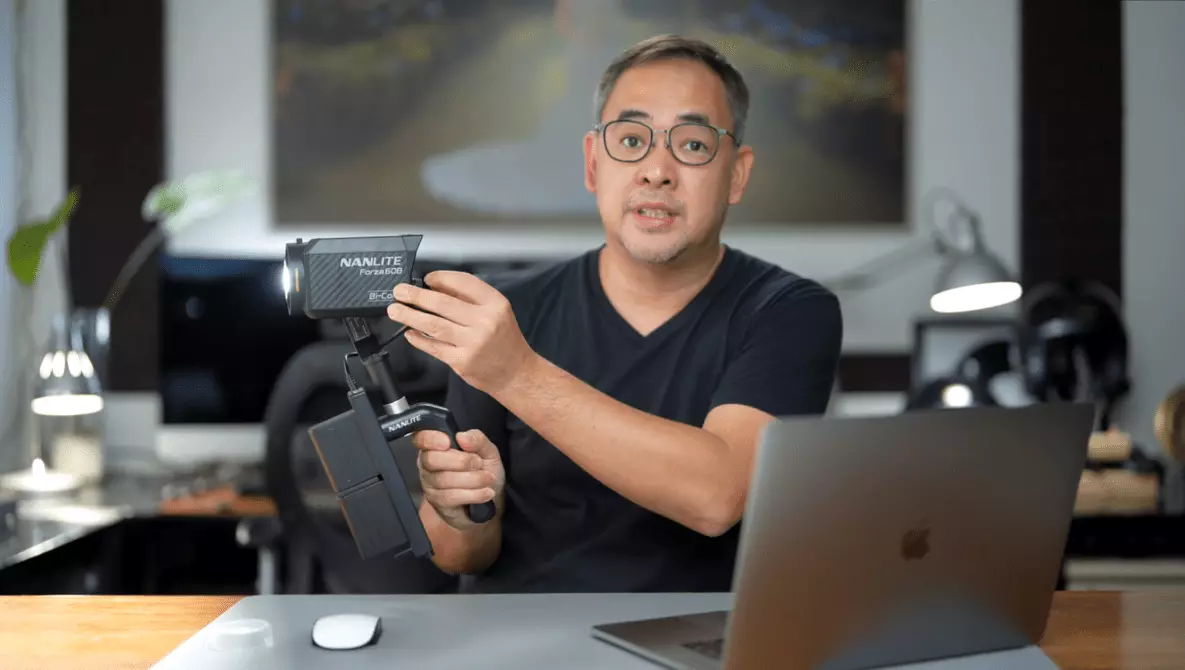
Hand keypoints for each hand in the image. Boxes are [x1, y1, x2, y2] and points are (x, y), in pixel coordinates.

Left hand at [387, 271, 536, 395]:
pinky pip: (434, 347)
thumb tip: (436, 287)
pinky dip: (419, 339)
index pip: (464, 283)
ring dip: (410, 316)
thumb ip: (470, 299)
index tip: (427, 278)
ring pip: (434, 325)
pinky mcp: (461, 361)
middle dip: (417, 296)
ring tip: (395, 310)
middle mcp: (485, 322)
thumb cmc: (504, 341)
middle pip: (443, 304)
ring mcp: (472, 343)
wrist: (515, 373)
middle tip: (399, 291)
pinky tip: (409, 332)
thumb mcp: (497, 312)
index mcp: (495, 305)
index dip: (441, 278)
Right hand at [413, 429, 504, 530]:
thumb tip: (462, 436)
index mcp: (436, 445)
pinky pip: (451, 497)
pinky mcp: (438, 502)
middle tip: (479, 463)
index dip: (431, 439)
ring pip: (443, 480)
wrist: (492, 496)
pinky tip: (486, 492)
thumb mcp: (487, 450)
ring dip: (472, 479)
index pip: (422, 438)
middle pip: (431, 459)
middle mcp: (428, 464)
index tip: (448, 442)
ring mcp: (430, 484)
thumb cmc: (484, 470)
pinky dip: (473, 494)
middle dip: (461, 461)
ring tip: (488, 478)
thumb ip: (477, 440)